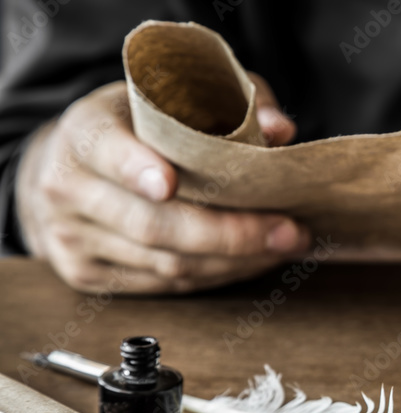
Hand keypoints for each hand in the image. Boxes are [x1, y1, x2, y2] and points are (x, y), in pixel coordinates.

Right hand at [15, 74, 306, 293]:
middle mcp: (69, 185)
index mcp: (86, 131)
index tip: (169, 183)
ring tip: (285, 247)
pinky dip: (217, 276)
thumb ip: (231, 103)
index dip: (136, 168)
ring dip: (236, 261)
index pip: (107, 150)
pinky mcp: (85, 273)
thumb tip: (280, 130)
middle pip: (154, 224)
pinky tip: (252, 261)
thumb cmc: (139, 127)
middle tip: (289, 232)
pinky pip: (165, 284)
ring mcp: (72, 235)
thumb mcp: (176, 97)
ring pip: (167, 263)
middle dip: (232, 234)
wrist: (71, 167)